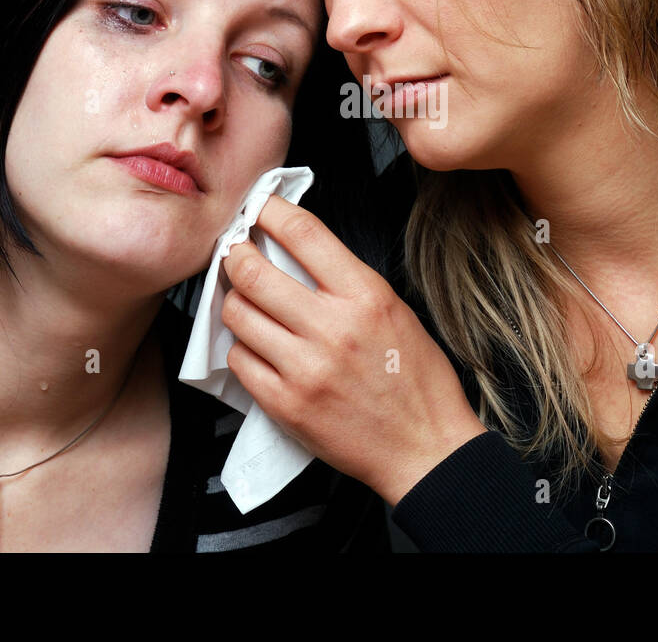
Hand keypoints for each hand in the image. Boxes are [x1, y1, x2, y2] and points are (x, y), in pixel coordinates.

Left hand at [221, 195, 487, 505]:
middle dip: (235, 254)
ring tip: (245, 302)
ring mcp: (305, 368)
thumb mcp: (395, 311)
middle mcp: (333, 328)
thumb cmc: (416, 381)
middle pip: (254, 271)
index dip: (269, 210)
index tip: (257, 207)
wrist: (424, 449)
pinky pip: (239, 360)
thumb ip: (347, 280)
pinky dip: (241, 348)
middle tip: (234, 252)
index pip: (303, 233)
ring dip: (234, 302)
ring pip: (238, 314)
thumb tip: (298, 251)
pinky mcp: (286, 404)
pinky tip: (256, 347)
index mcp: (365, 296)